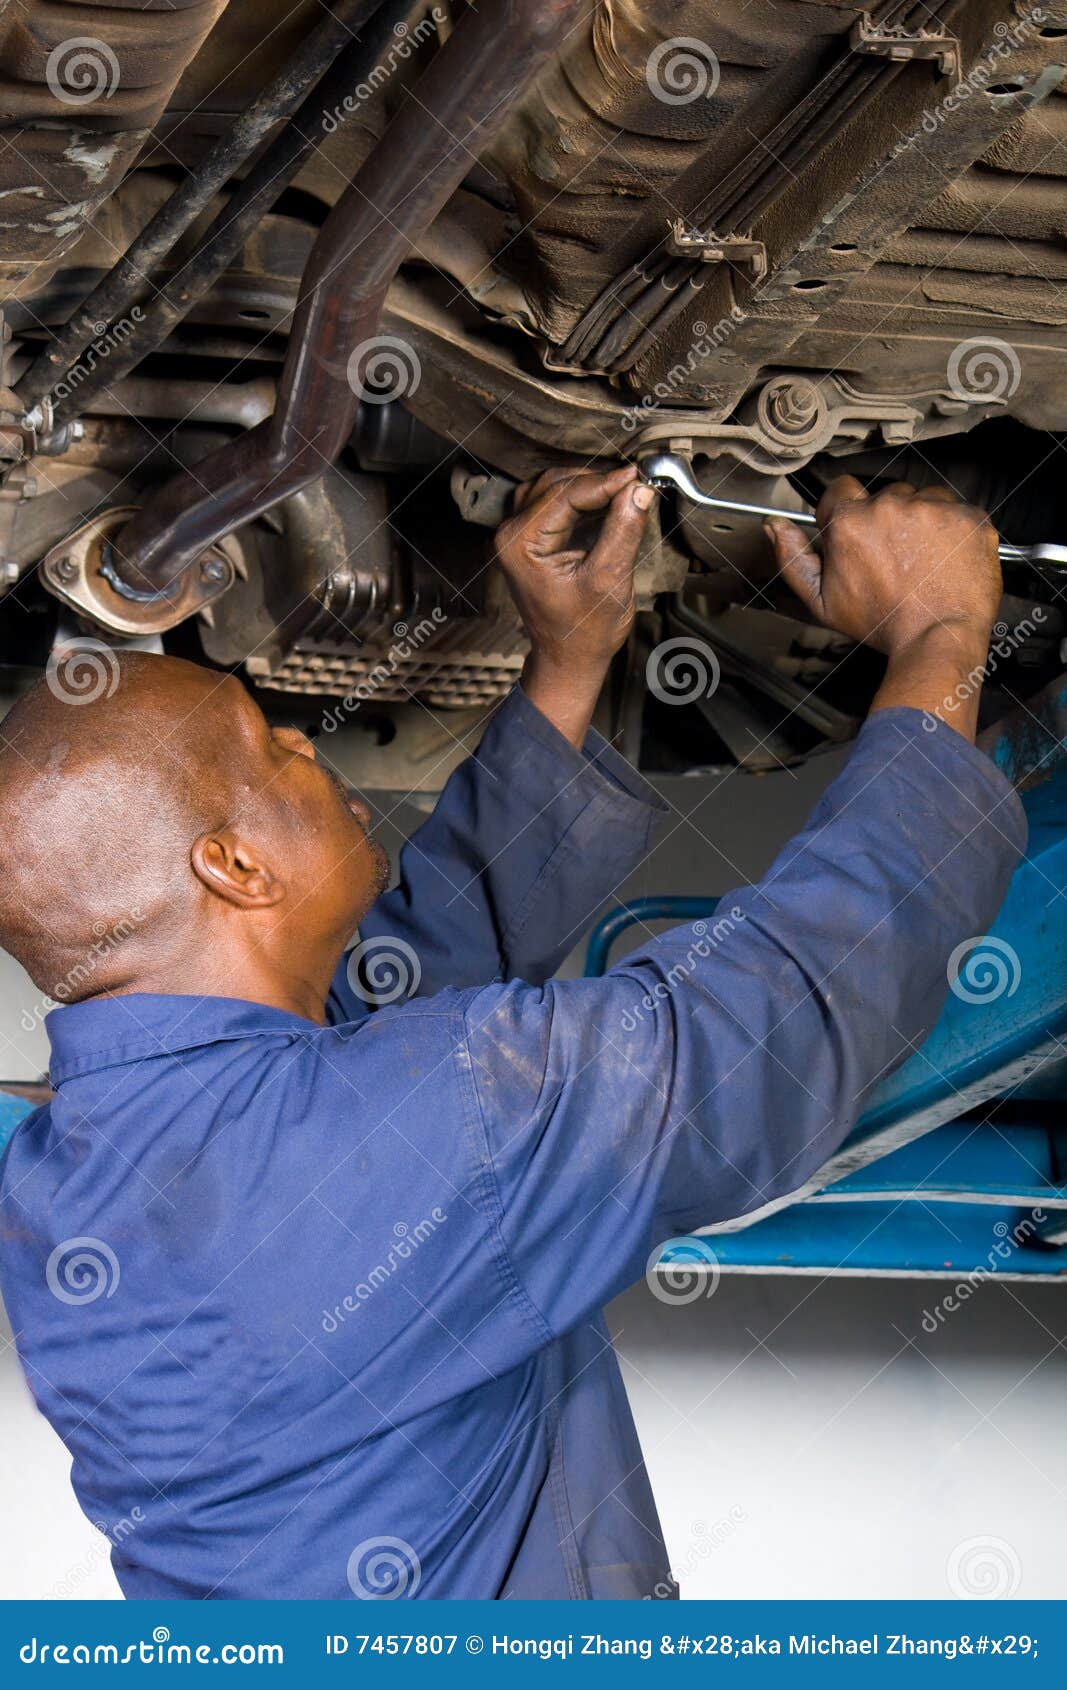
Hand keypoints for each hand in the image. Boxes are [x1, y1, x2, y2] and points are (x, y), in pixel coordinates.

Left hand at [494, 464, 655, 746]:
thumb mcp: (609, 580)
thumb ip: (622, 531)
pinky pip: (553, 501)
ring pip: (554, 487)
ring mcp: (518, 535)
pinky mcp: (530, 538)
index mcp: (520, 544)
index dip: (605, 482)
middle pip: (557, 484)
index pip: (565, 494)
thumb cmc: (583, 632)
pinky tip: (606, 501)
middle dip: (597, 481)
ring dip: (588, 485)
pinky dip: (580, 497)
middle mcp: (511, 534)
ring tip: (623, 491)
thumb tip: (639, 491)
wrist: (568, 659)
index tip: (637, 477)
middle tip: (635, 484)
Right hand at [765, 476, 1000, 654]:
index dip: (847, 512)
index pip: (841, 489)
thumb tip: (775, 525)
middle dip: (890, 520)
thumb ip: (792, 558)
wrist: (938, 637)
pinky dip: (955, 531)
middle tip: (896, 556)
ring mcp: (934, 508)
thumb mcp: (822, 601)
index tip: (859, 532)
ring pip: (925, 500)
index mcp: (851, 521)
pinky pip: (959, 510)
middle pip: (887, 495)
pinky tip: (947, 559)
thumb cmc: (883, 623)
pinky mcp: (968, 516)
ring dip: (924, 522)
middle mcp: (892, 506)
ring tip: (924, 559)